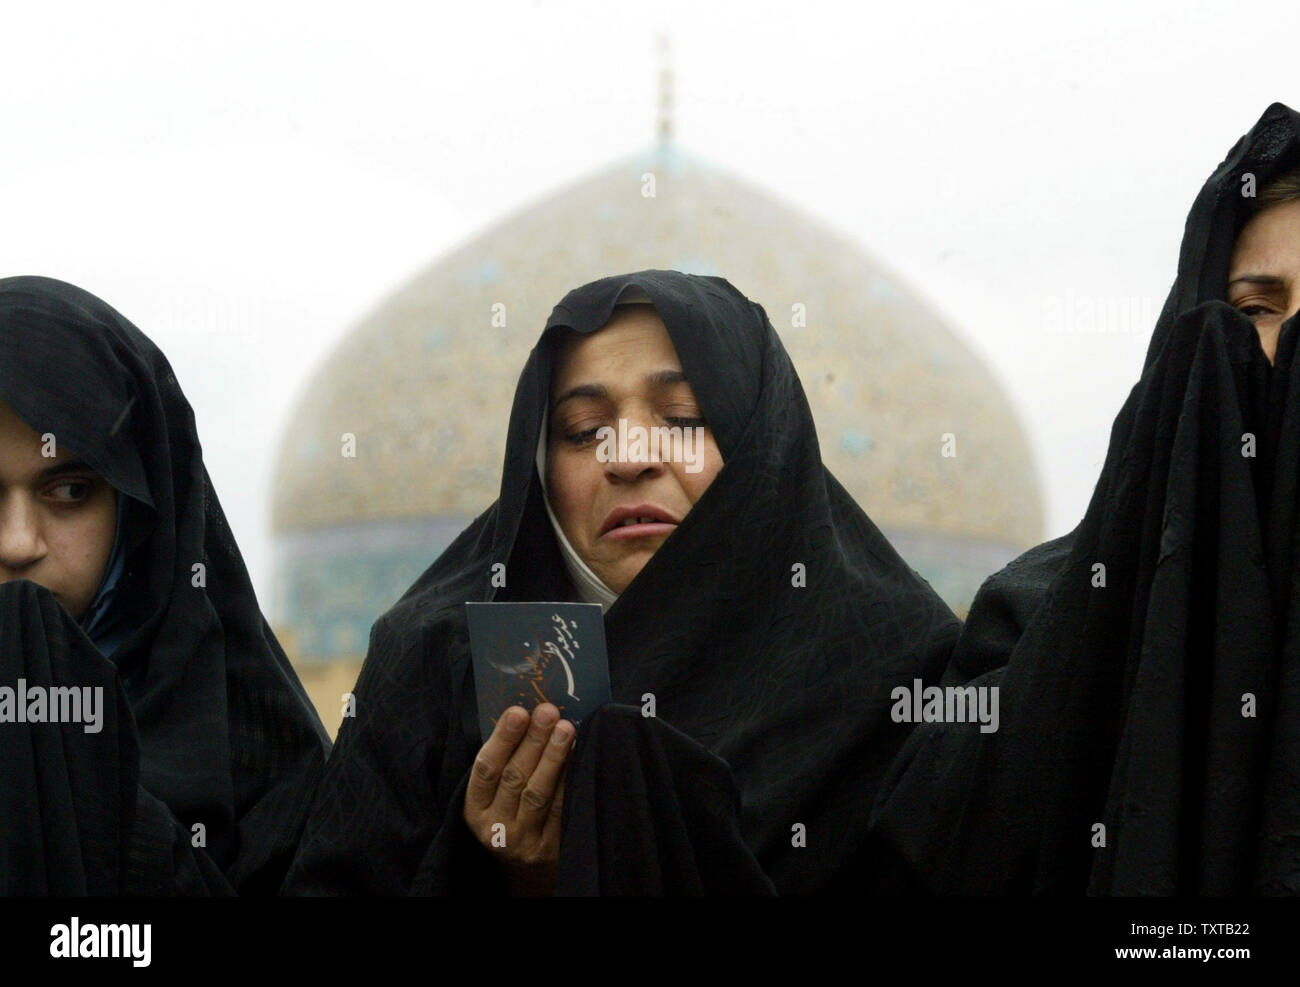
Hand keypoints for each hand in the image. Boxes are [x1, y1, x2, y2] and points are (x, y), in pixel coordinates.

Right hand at [463, 702, 573, 894]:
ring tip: (566, 728)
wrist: (526, 871)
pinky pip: (560, 810)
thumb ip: (505, 763)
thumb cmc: (510, 817)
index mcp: (474, 808)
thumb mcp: (495, 797)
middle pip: (514, 777)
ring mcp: (522, 840)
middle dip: (532, 741)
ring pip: (537, 793)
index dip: (502, 739)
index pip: (485, 770)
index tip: (518, 711)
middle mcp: (494, 827)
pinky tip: (578, 757)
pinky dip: (568, 781)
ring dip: (553, 757)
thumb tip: (530, 716)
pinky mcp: (549, 849)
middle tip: (548, 711)